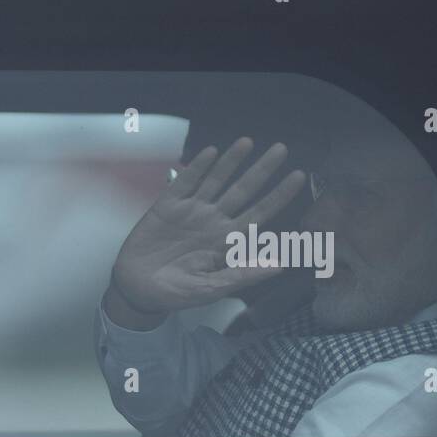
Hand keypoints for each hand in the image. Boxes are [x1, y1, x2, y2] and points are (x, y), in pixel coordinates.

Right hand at [105, 138, 306, 328]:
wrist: (137, 290)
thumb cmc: (175, 293)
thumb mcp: (211, 289)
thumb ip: (243, 274)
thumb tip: (280, 266)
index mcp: (227, 241)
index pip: (259, 213)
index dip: (278, 196)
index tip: (298, 177)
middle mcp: (213, 221)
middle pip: (243, 191)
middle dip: (262, 170)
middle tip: (281, 149)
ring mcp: (191, 211)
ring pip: (217, 181)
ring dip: (232, 162)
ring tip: (247, 142)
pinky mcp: (167, 206)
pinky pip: (185, 182)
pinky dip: (198, 168)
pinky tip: (211, 153)